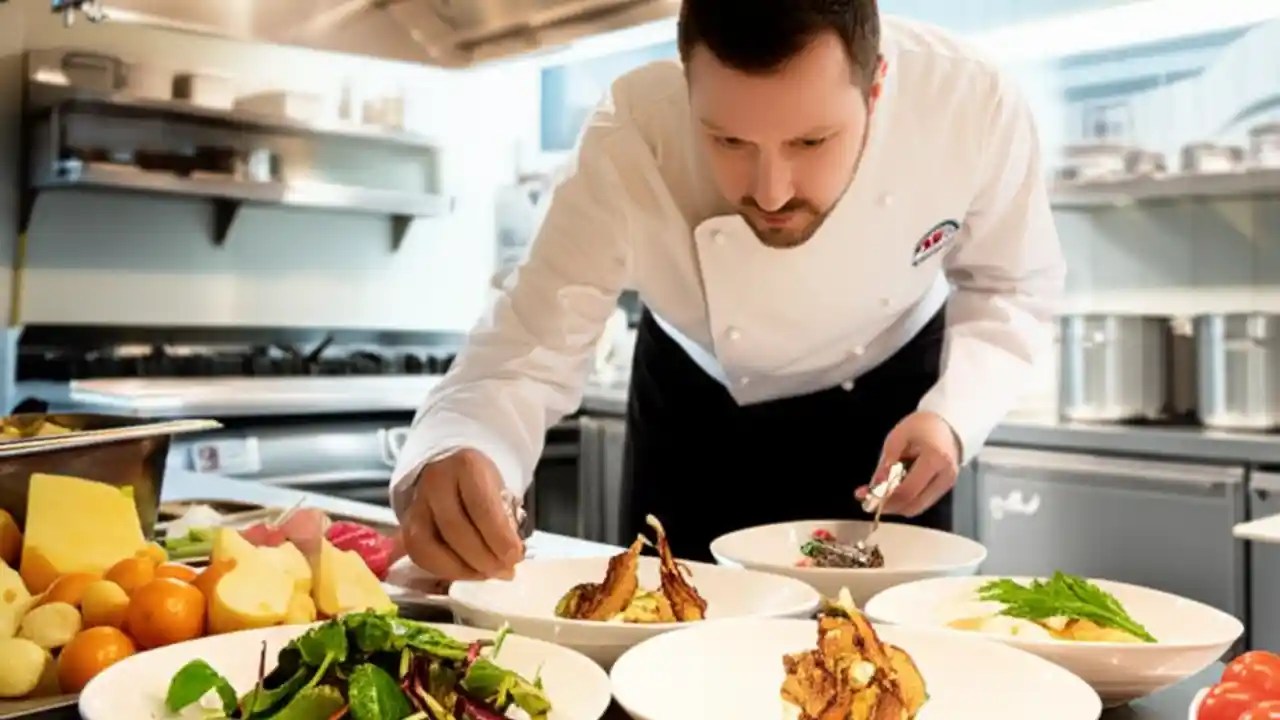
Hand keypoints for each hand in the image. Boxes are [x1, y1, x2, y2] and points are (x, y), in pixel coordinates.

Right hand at [402, 448, 523, 579]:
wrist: (451, 471)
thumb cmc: (482, 484)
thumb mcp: (501, 490)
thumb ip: (506, 521)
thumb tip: (510, 557)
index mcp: (467, 466)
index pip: (481, 507)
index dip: (498, 537)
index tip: (514, 557)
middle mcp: (436, 482)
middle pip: (455, 528)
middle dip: (482, 557)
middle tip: (503, 571)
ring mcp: (416, 503)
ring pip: (429, 545)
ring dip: (461, 569)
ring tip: (486, 574)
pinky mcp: (407, 524)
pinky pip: (418, 554)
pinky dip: (443, 570)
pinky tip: (466, 573)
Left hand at [856, 411, 960, 517]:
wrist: (946, 423)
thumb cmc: (920, 426)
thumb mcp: (897, 438)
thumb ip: (885, 465)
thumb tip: (874, 488)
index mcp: (934, 459)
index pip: (908, 490)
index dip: (886, 499)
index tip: (866, 498)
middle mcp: (945, 476)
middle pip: (914, 505)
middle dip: (890, 507)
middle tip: (868, 501)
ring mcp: (948, 484)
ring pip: (918, 507)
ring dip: (897, 505)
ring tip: (878, 494)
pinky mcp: (946, 487)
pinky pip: (922, 501)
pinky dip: (906, 500)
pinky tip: (893, 490)